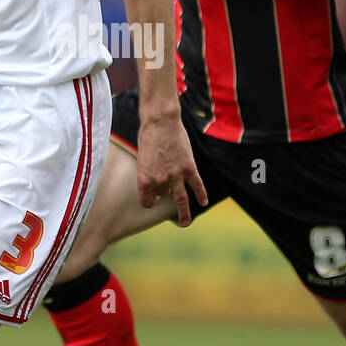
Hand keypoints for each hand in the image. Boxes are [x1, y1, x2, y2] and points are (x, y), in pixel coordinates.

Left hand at [136, 112, 207, 226]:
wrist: (160, 122)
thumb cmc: (148, 136)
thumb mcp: (142, 158)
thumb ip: (149, 173)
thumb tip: (158, 183)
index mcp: (144, 180)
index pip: (147, 201)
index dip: (150, 201)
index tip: (153, 198)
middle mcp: (159, 181)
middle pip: (163, 195)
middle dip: (163, 191)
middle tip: (164, 187)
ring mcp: (175, 176)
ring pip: (180, 199)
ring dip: (183, 213)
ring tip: (185, 223)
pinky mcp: (189, 168)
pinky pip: (197, 185)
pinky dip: (201, 194)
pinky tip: (203, 202)